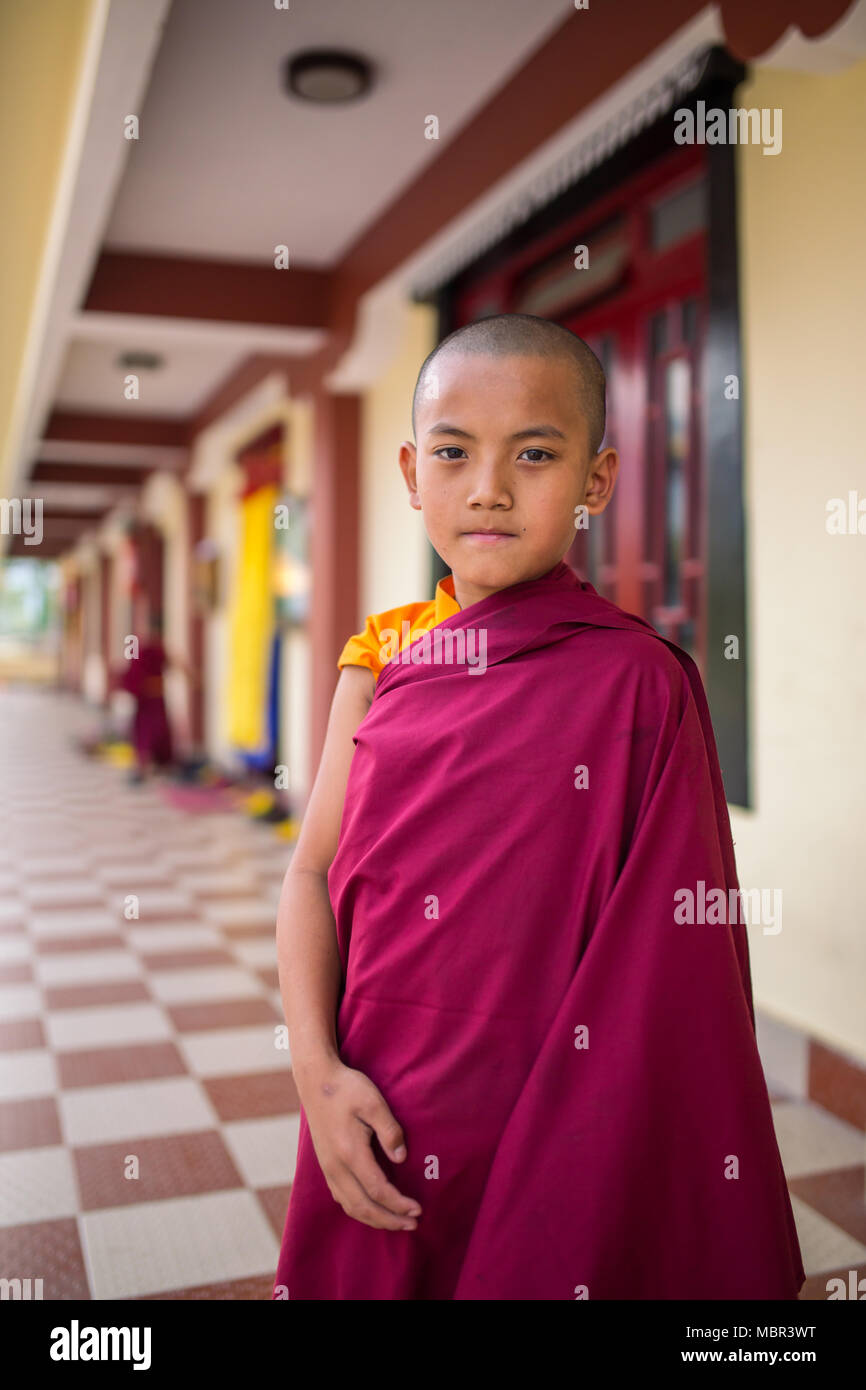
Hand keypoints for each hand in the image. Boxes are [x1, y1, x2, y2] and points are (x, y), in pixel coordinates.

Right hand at [296, 1057, 421, 1230]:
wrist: (315, 1080)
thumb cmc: (347, 1088)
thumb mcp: (374, 1102)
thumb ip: (390, 1130)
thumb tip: (401, 1159)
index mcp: (349, 1152)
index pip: (377, 1189)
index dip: (398, 1204)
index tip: (417, 1209)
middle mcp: (335, 1166)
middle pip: (363, 1206)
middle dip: (389, 1220)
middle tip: (412, 1224)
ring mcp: (327, 1167)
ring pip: (350, 1206)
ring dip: (374, 1218)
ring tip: (396, 1221)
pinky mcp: (325, 1164)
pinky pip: (341, 1197)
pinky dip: (359, 1209)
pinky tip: (372, 1207)